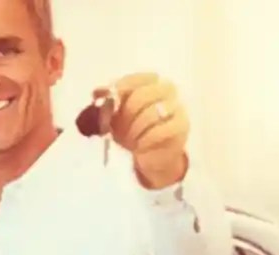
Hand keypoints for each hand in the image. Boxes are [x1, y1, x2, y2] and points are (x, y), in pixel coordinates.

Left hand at [108, 72, 189, 188]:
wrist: (150, 153)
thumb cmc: (131, 129)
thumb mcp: (114, 116)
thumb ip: (106, 103)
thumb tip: (97, 92)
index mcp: (149, 82)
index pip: (135, 79)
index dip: (118, 91)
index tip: (105, 104)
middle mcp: (165, 89)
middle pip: (142, 95)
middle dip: (125, 115)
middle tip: (116, 130)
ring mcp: (176, 107)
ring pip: (151, 114)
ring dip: (134, 130)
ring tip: (128, 141)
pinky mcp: (181, 126)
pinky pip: (161, 130)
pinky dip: (145, 140)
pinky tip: (139, 146)